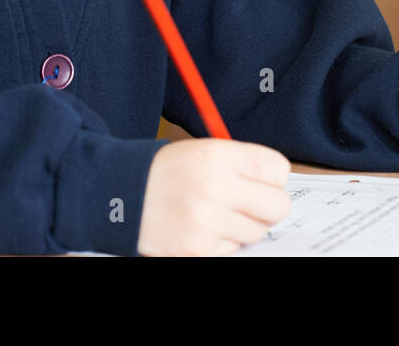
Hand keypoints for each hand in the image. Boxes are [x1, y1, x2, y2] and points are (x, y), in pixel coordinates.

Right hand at [137, 138, 291, 255]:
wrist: (119, 195)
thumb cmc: (164, 171)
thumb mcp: (202, 150)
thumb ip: (242, 163)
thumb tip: (280, 184)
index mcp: (218, 155)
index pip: (278, 169)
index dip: (273, 177)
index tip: (264, 180)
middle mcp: (216, 187)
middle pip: (278, 205)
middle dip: (269, 206)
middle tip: (253, 203)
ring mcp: (207, 222)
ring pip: (257, 231)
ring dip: (243, 225)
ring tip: (216, 213)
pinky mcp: (198, 249)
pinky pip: (233, 249)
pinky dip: (222, 242)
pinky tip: (202, 227)